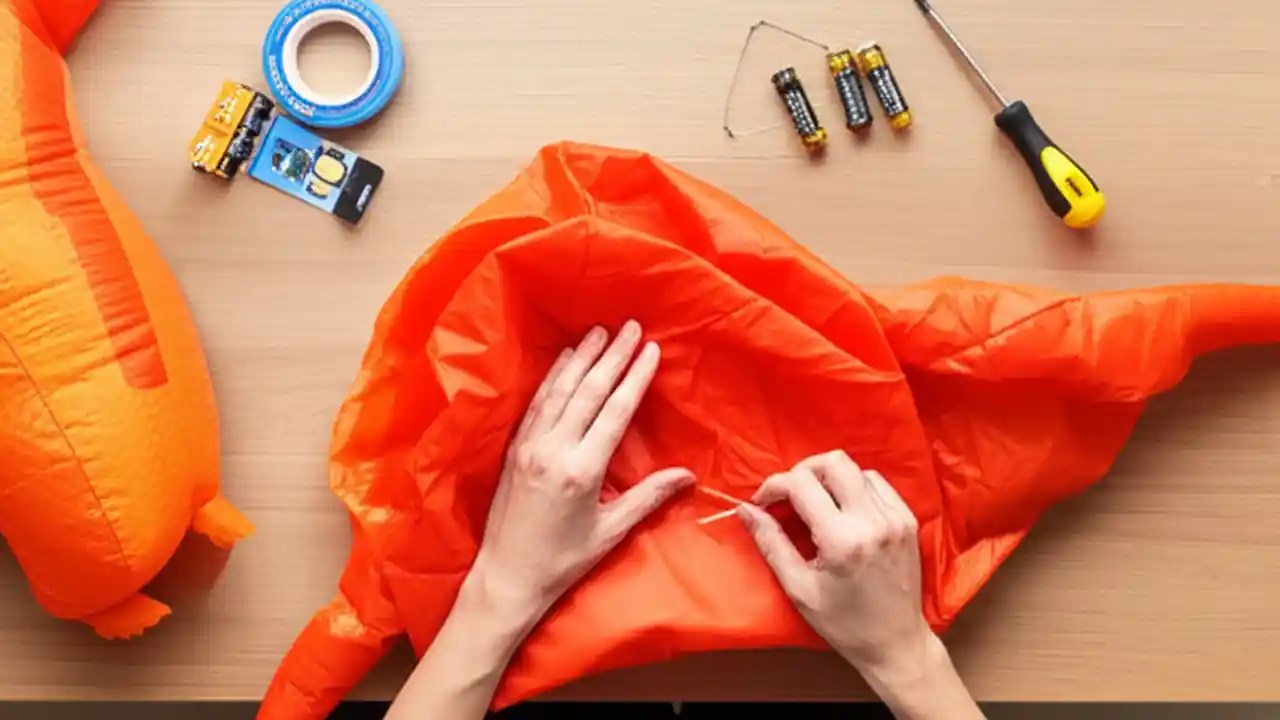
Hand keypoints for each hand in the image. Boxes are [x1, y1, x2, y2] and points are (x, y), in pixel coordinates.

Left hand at [467, 321, 693, 628]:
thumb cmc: (563, 562)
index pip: (614, 412)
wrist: (507, 576)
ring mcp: (530, 446)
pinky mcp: (514, 448)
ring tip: (600, 332)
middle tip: (629, 326)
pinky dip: (553, 377)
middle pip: (588, 392)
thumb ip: (648, 498)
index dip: (634, 377)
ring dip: (581, 358)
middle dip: (612, 356)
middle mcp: (553, 450)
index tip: (649, 349)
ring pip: (560, 391)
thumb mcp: (611, 532)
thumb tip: (687, 475)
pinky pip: (537, 403)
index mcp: (581, 471)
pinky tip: (565, 359)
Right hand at [738, 451, 927, 674]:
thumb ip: (771, 543)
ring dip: (829, 479)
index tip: (763, 502)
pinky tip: (843, 509)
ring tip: (816, 503)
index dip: (774, 485)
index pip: (802, 484)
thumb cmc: (844, 623)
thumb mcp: (799, 588)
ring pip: (855, 469)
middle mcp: (873, 521)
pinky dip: (854, 487)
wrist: (896, 642)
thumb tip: (746, 509)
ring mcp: (896, 518)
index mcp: (843, 540)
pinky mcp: (909, 520)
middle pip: (834, 462)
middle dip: (803, 470)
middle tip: (789, 494)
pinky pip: (877, 484)